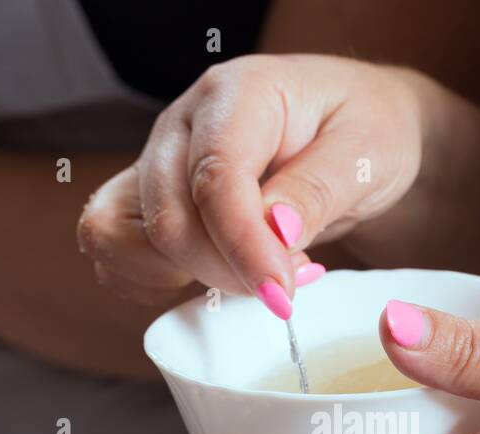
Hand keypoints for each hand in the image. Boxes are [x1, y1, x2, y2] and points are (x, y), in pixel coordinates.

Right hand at [77, 54, 428, 314]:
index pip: (215, 178)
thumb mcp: (365, 154)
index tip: (281, 293)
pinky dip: (152, 280)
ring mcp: (158, 161)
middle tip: (286, 286)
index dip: (244, 246)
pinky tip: (211, 278)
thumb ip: (317, 191)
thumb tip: (274, 232)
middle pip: (168, 218)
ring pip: (123, 235)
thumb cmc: (364, 134)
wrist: (356, 135)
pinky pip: (114, 249)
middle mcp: (182, 124)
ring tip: (250, 277)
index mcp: (236, 94)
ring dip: (184, 276)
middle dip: (226, 271)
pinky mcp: (148, 197)